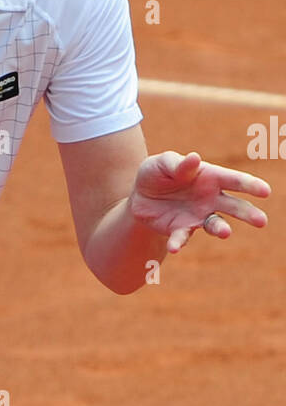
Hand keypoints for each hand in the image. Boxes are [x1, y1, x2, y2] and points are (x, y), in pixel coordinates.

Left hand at [130, 151, 270, 253]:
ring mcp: (198, 216)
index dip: (250, 185)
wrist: (139, 195)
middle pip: (234, 206)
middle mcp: (210, 198)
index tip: (266, 191)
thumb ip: (178, 164)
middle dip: (248, 213)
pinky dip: (179, 243)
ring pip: (216, 224)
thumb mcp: (163, 163)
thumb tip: (194, 158)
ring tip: (226, 232)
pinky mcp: (181, 230)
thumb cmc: (157, 173)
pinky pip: (183, 238)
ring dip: (221, 229)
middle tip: (262, 221)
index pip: (234, 180)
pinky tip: (174, 247)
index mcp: (210, 177)